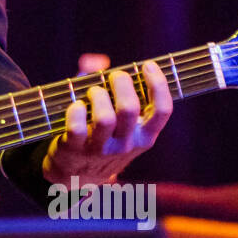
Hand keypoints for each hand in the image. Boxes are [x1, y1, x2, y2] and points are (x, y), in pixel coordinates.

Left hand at [40, 61, 171, 188]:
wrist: (77, 177)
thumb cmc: (102, 138)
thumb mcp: (120, 124)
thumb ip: (112, 89)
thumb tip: (96, 61)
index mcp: (144, 137)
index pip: (162, 110)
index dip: (158, 84)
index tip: (148, 65)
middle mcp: (126, 144)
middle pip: (129, 109)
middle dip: (121, 83)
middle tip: (114, 76)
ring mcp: (100, 149)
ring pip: (104, 118)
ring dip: (97, 95)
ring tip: (93, 91)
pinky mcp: (75, 150)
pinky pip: (77, 128)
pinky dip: (75, 111)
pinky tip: (76, 106)